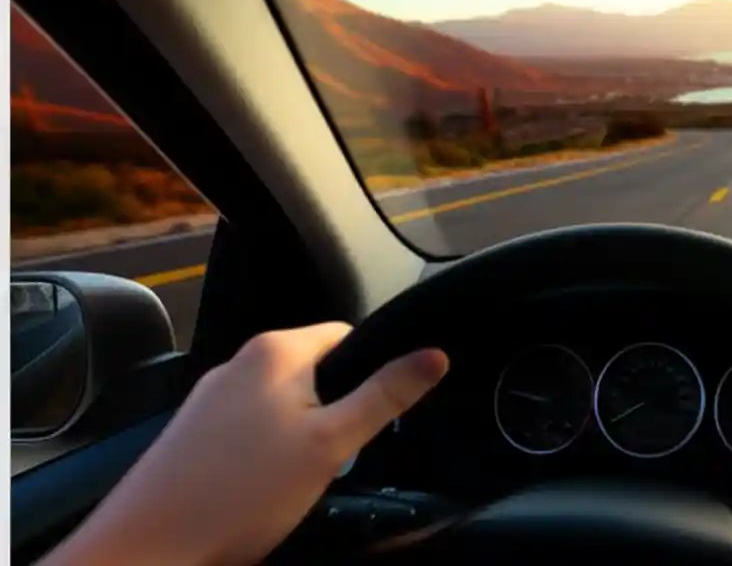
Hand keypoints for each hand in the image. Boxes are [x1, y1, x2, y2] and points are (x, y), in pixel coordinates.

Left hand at [43, 322, 448, 565]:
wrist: (149, 547)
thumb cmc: (244, 493)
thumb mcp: (332, 445)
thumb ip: (385, 396)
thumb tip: (435, 355)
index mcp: (276, 350)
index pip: (348, 335)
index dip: (372, 373)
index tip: (374, 418)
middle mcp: (240, 361)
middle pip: (316, 371)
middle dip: (334, 411)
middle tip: (336, 458)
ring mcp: (211, 396)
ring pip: (284, 404)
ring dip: (301, 435)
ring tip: (297, 479)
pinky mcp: (194, 431)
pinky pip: (251, 427)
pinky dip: (266, 452)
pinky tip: (261, 490)